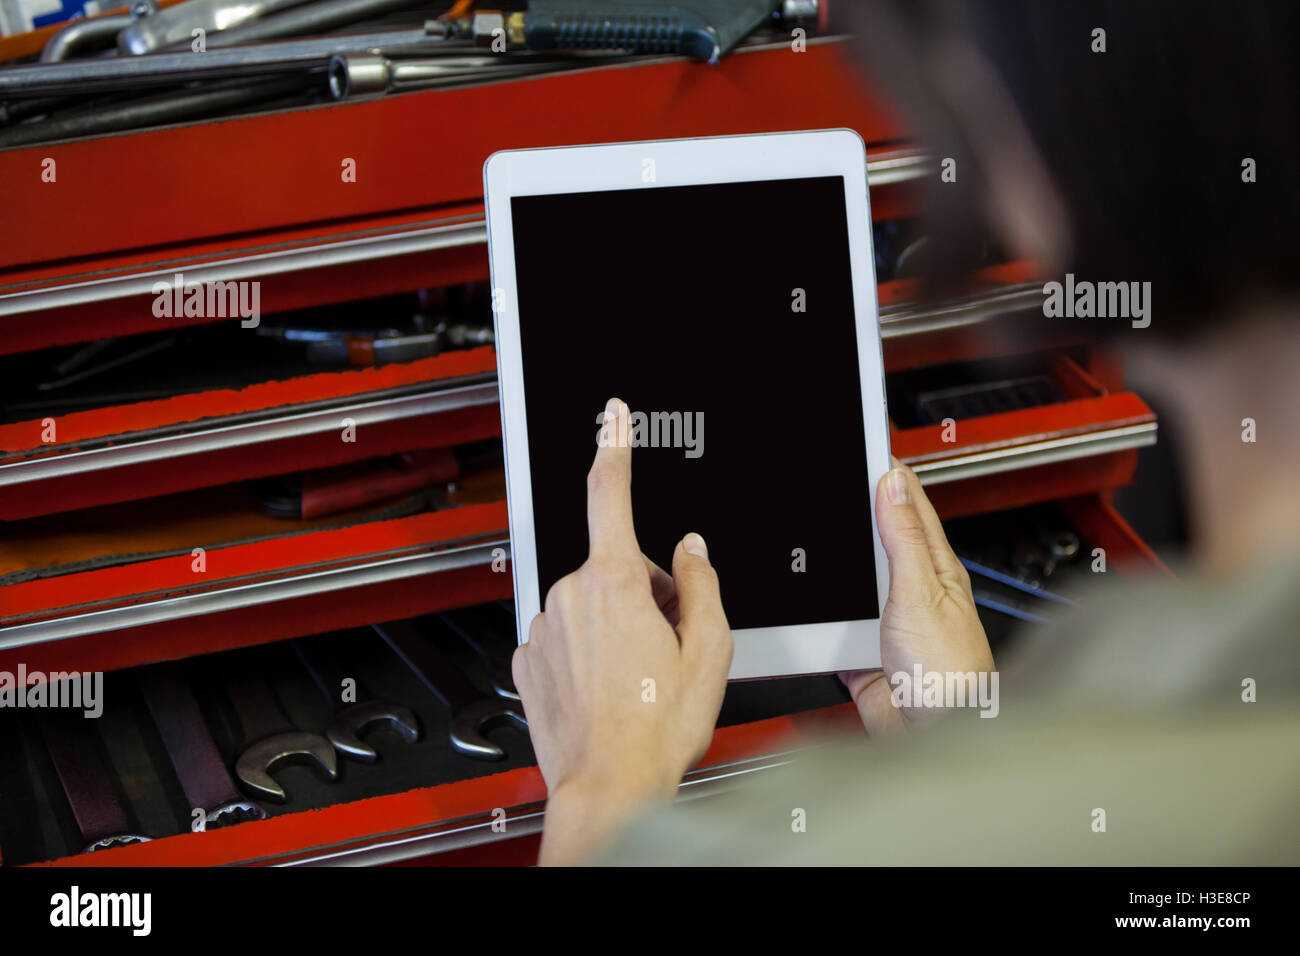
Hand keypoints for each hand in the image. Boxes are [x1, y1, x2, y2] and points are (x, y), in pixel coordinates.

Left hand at [514, 397, 732, 863]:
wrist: (609, 785)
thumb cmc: (657, 727)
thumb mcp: (709, 651)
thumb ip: (701, 586)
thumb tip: (690, 552)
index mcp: (614, 584)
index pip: (610, 494)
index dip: (613, 446)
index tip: (612, 416)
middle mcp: (570, 596)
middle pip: (614, 568)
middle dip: (642, 593)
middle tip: (665, 646)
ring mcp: (544, 628)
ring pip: (589, 605)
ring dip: (614, 626)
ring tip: (636, 677)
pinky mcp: (527, 658)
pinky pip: (564, 637)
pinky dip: (586, 653)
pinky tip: (608, 688)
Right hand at [840, 458, 993, 734]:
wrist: (933, 736)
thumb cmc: (951, 672)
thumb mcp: (920, 590)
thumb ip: (903, 537)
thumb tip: (892, 483)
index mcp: (934, 568)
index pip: (910, 507)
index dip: (888, 476)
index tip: (867, 447)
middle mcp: (912, 593)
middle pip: (876, 542)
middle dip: (853, 516)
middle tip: (830, 484)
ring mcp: (887, 623)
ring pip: (852, 584)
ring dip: (835, 572)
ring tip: (813, 540)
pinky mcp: (863, 654)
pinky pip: (833, 627)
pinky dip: (819, 619)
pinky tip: (808, 608)